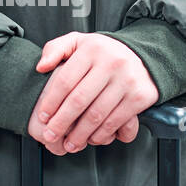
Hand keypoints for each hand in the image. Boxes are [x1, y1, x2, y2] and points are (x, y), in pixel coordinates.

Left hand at [26, 32, 158, 154]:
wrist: (145, 57)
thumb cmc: (104, 53)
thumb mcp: (79, 42)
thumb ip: (55, 49)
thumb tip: (41, 67)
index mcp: (92, 49)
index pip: (65, 80)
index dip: (51, 102)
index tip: (43, 117)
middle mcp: (111, 63)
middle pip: (79, 100)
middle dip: (61, 122)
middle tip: (50, 135)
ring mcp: (127, 80)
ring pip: (96, 114)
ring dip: (80, 134)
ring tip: (69, 143)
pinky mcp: (139, 97)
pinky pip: (115, 121)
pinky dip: (101, 134)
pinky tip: (91, 138)